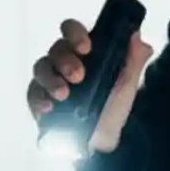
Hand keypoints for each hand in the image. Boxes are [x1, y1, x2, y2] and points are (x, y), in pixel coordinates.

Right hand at [27, 18, 153, 152]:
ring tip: (63, 94)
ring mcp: (49, 80)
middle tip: (78, 76)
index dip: (75, 34)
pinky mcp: (39, 100)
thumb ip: (134, 58)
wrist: (104, 139)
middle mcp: (62, 61)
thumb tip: (136, 35)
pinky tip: (48, 107)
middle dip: (65, 60)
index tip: (85, 47)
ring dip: (51, 79)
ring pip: (41, 69)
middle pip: (56, 50)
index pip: (72, 31)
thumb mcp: (127, 82)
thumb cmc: (113, 105)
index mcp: (82, 51)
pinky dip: (38, 99)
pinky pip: (32, 95)